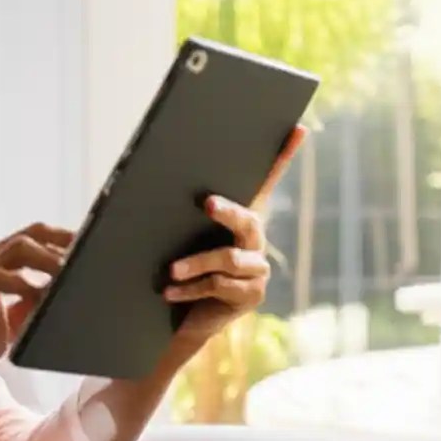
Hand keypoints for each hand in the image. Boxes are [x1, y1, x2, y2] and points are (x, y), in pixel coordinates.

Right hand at [0, 223, 74, 392]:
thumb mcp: (6, 324)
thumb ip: (27, 307)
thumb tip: (57, 298)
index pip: (33, 238)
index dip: (62, 241)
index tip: (90, 252)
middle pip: (32, 233)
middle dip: (65, 241)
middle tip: (91, 255)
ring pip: (20, 246)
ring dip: (51, 259)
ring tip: (71, 276)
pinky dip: (24, 283)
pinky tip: (39, 297)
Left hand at [162, 125, 306, 345]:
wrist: (184, 313)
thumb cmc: (181, 265)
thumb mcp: (180, 235)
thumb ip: (179, 212)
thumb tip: (143, 178)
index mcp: (242, 217)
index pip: (268, 182)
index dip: (284, 156)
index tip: (297, 128)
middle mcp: (255, 240)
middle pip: (248, 220)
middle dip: (227, 211)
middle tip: (206, 202)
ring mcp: (257, 269)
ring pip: (228, 259)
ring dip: (195, 263)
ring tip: (171, 270)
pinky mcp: (250, 295)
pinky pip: (218, 286)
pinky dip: (190, 288)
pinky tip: (168, 291)